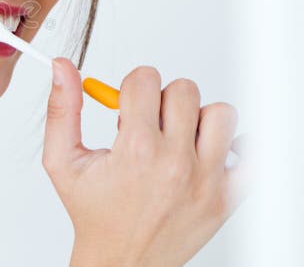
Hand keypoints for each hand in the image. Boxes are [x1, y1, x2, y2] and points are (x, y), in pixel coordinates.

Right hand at [42, 58, 250, 266]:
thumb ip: (62, 109)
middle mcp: (176, 163)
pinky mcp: (228, 196)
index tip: (128, 107)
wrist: (121, 262)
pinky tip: (207, 154)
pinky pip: (253, 154)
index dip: (132, 88)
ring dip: (198, 120)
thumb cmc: (93, 213)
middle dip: (162, 101)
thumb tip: (62, 67)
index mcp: (137, 150)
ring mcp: (208, 180)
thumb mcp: (62, 160)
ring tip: (177, 139)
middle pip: (184, 91)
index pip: (146, 79)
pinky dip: (236, 148)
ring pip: (220, 114)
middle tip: (149, 125)